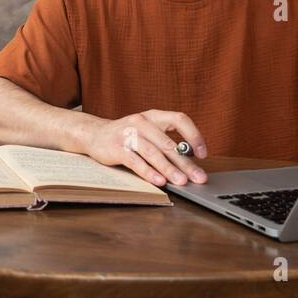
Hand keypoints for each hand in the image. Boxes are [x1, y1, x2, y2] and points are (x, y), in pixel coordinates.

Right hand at [80, 109, 208, 186]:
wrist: (94, 134)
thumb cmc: (127, 136)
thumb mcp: (147, 132)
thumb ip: (165, 142)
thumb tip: (189, 162)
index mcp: (153, 116)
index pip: (179, 119)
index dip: (194, 135)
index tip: (203, 153)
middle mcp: (142, 122)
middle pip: (168, 143)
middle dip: (185, 162)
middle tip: (198, 177)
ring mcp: (128, 134)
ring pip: (153, 152)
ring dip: (169, 168)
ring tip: (182, 182)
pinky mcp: (116, 148)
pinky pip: (135, 161)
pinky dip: (148, 172)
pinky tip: (159, 181)